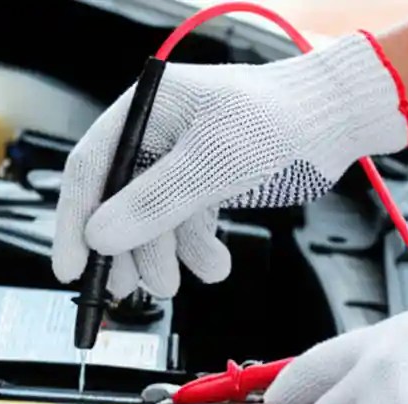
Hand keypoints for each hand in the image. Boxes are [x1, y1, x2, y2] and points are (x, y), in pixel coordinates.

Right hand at [53, 32, 407, 298]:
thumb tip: (101, 236)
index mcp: (145, 111)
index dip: (75, 221)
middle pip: (116, 203)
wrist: (336, 122)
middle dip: (126, 250)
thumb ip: (154, 202)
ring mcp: (180, 162)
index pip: (90, 169)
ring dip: (163, 258)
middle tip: (132, 287)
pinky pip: (184, 227)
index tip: (71, 268)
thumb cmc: (281, 121)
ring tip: (178, 281)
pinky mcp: (204, 184)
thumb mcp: (212, 164)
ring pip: (150, 223)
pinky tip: (213, 266)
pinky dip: (196, 252)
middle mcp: (156, 136)